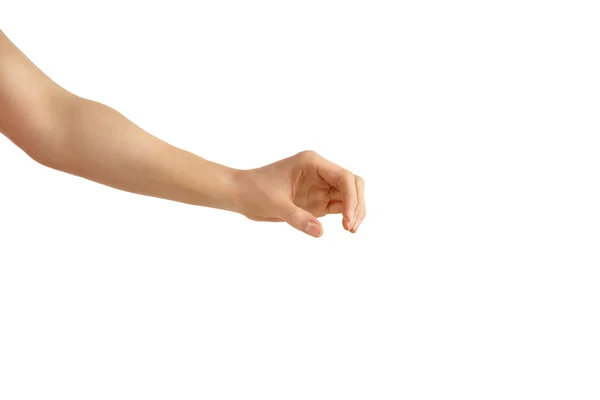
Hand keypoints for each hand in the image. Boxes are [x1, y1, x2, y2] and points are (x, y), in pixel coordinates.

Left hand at [234, 150, 365, 237]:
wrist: (239, 194)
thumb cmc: (254, 191)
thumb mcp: (274, 205)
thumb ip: (297, 217)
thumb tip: (319, 231)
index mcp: (312, 162)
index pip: (343, 176)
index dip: (352, 197)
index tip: (348, 218)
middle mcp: (320, 172)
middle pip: (352, 183)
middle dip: (357, 203)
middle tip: (352, 226)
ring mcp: (320, 186)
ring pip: (349, 195)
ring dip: (355, 211)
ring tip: (351, 230)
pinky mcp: (317, 200)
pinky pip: (340, 206)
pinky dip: (347, 216)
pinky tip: (347, 228)